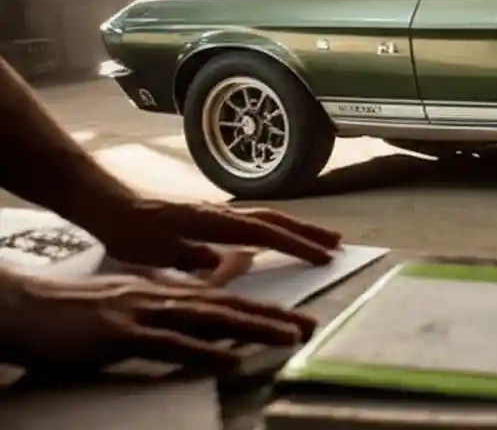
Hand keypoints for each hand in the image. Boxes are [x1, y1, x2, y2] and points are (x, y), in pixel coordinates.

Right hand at [0, 272, 316, 373]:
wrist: (25, 310)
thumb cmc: (76, 315)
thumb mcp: (131, 305)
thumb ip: (166, 306)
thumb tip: (198, 311)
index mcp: (165, 293)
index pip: (225, 300)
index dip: (263, 309)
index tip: (297, 320)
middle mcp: (162, 297)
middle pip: (229, 306)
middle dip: (273, 316)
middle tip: (311, 326)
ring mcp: (142, 313)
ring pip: (210, 319)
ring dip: (252, 328)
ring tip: (288, 337)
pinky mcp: (121, 333)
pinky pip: (170, 343)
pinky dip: (204, 351)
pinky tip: (231, 359)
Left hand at [81, 198, 341, 277]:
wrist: (108, 205)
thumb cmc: (131, 231)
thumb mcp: (159, 253)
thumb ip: (197, 259)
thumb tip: (235, 264)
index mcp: (215, 223)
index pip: (266, 234)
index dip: (298, 245)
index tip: (325, 257)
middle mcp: (221, 213)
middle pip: (275, 219)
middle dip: (307, 231)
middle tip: (337, 242)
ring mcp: (216, 212)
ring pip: (265, 217)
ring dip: (294, 228)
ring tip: (318, 238)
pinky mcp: (207, 217)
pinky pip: (252, 221)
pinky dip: (273, 228)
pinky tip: (273, 238)